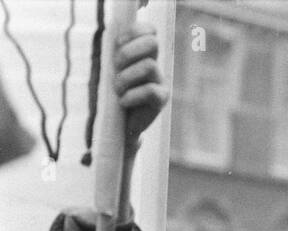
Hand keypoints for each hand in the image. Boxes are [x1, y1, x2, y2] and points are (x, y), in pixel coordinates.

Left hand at [113, 22, 168, 149]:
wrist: (118, 126)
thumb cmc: (109, 95)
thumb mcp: (109, 70)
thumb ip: (113, 53)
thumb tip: (109, 36)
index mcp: (142, 54)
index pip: (150, 31)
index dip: (135, 31)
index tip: (117, 43)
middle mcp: (154, 65)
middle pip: (153, 43)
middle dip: (129, 51)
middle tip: (115, 66)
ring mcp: (160, 82)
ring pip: (149, 66)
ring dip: (127, 76)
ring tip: (117, 89)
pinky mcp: (161, 100)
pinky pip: (151, 91)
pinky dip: (133, 95)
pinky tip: (123, 102)